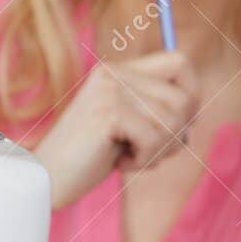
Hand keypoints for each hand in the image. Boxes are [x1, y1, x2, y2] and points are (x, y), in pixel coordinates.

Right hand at [31, 51, 197, 208]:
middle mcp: (115, 72)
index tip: (179, 124)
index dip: (192, 94)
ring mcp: (111, 89)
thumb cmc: (89, 159)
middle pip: (184, 98)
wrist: (45, 179)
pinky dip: (144, 160)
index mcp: (119, 70)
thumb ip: (157, 110)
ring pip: (174, 120)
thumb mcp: (128, 127)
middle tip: (146, 151)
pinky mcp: (109, 112)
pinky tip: (118, 163)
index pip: (180, 62)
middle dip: (176, 135)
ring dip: (158, 151)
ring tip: (129, 157)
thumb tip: (195, 107)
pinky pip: (154, 139)